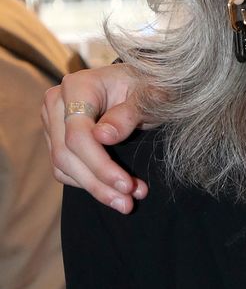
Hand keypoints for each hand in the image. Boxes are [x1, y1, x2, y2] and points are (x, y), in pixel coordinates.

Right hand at [42, 66, 148, 212]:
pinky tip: (114, 191)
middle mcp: (57, 103)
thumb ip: (128, 114)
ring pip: (63, 166)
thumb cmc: (148, 87)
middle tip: (128, 203)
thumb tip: (102, 137)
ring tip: (127, 201)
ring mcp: (53, 121)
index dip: (100, 165)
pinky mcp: (57, 138)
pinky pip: (65, 170)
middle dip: (98, 184)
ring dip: (95, 189)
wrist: (141, 85)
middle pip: (67, 154)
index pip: (78, 135)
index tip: (127, 185)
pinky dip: (89, 184)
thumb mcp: (150, 97)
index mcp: (77, 87)